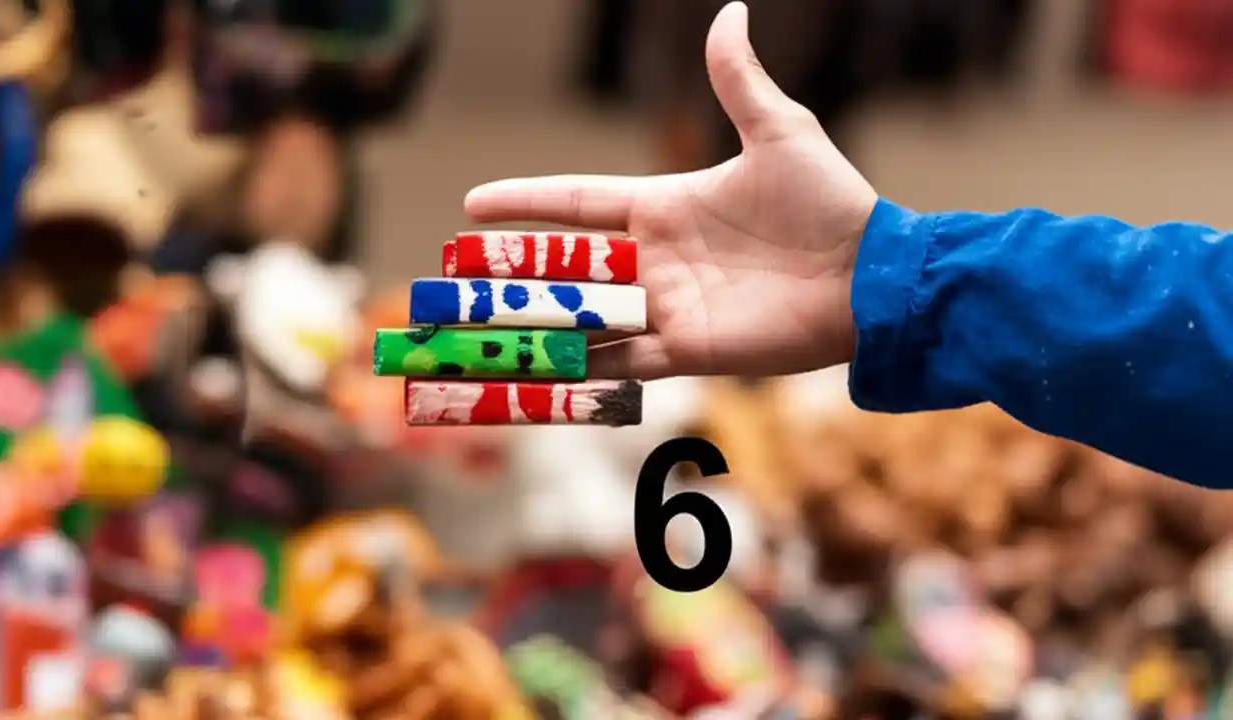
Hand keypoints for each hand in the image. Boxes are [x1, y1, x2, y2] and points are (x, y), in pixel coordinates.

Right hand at [464, 2, 877, 379]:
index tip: (473, 204)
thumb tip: (730, 11)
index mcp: (665, 206)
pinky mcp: (685, 352)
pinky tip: (528, 375)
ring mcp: (666, 309)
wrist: (866, 276)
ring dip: (530, 328)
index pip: (577, 203)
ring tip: (474, 335)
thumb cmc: (827, 202)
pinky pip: (617, 365)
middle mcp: (656, 260)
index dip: (525, 202)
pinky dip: (575, 373)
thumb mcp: (779, 131)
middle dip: (509, 276)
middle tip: (452, 282)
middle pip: (565, 269)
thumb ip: (738, 80)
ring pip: (581, 321)